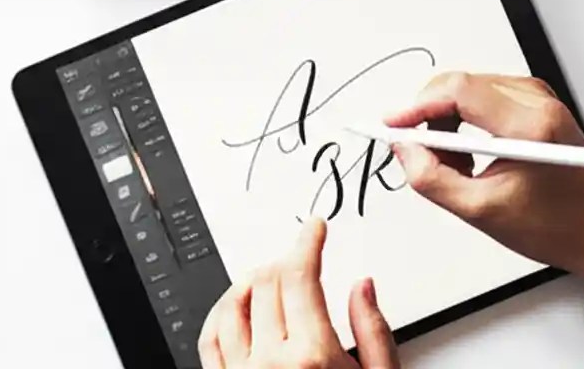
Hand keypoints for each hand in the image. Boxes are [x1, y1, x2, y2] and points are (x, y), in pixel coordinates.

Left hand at [198, 219, 399, 368]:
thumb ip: (374, 333)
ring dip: (251, 282)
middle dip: (285, 261)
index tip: (313, 229)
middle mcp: (270, 364)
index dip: (306, 242)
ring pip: (233, 305)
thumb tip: (363, 287)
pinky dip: (221, 313)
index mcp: (312, 357)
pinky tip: (235, 308)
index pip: (300, 275)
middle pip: (267, 284)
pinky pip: (210, 339)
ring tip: (269, 277)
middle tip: (301, 257)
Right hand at [384, 73, 583, 278]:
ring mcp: (538, 100)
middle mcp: (538, 104)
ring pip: (466, 90)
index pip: (458, 91)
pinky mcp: (534, 104)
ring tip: (455, 164)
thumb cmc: (559, 225)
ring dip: (446, 122)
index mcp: (531, 126)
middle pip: (458, 85)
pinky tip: (469, 154)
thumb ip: (432, 179)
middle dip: (428, 117)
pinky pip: (481, 97)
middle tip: (420, 153)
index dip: (416, 105)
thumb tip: (403, 151)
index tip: (393, 125)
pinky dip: (462, 122)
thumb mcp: (483, 211)